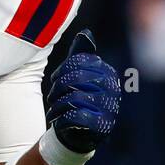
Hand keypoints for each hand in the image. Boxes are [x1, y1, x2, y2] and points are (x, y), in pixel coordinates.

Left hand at [45, 30, 120, 153]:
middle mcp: (113, 89)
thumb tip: (85, 34)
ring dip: (57, 105)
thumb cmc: (77, 98)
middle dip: (57, 88)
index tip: (54, 79)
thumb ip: (80, 56)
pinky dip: (63, 118)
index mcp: (108, 73)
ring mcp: (110, 108)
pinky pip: (76, 116)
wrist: (78, 131)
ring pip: (74, 98)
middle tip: (51, 96)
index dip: (61, 70)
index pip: (79, 63)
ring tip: (54, 109)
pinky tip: (59, 120)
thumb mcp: (77, 75)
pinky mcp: (102, 125)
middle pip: (75, 79)